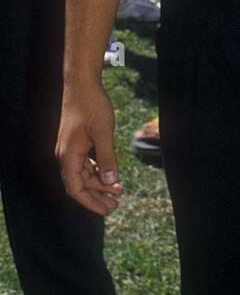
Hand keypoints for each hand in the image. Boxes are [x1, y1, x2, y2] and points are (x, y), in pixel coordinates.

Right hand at [55, 85, 122, 216]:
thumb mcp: (103, 131)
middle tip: (116, 205)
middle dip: (97, 196)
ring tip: (118, 192)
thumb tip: (111, 182)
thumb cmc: (92, 105)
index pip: (75, 188)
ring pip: (82, 174)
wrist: (81, 83)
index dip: (90, 202)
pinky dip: (97, 171)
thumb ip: (107, 158)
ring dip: (98, 184)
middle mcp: (65, 155)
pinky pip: (84, 163)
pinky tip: (109, 175)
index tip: (105, 211)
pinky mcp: (75, 141)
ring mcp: (70, 148)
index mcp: (69, 155)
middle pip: (79, 184)